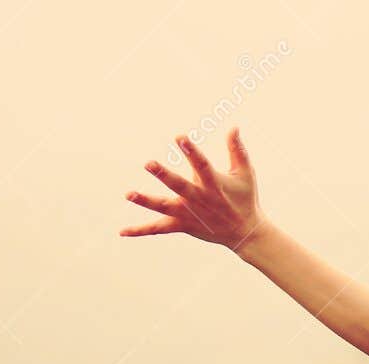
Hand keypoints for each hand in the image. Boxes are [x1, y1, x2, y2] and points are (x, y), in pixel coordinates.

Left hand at [121, 128, 266, 249]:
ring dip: (147, 201)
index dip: (191, 151)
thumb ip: (237, 150)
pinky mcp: (183, 225)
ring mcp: (190, 214)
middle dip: (164, 175)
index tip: (180, 137)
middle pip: (179, 186)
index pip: (202, 165)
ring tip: (129, 194)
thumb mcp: (246, 173)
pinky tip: (122, 231)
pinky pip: (159, 229)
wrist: (245, 233)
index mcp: (214, 185)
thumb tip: (234, 127)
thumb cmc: (246, 199)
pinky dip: (141, 231)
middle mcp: (200, 199)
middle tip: (148, 163)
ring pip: (165, 207)